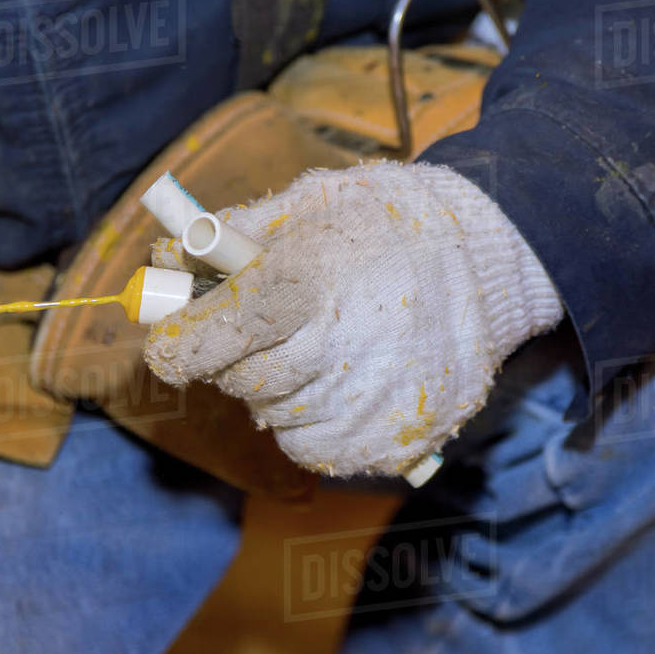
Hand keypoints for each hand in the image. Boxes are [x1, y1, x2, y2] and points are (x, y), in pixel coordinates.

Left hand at [144, 161, 561, 477]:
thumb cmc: (388, 226)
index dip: (184, 340)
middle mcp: (340, 353)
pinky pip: (312, 448)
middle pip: (242, 379)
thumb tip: (165, 266)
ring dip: (278, 389)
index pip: (224, 328)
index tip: (168, 344)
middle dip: (236, 356)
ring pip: (274, 417)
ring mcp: (367, 407)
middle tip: (270, 327)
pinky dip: (312, 421)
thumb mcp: (310, 205)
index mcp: (312, 284)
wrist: (489, 263)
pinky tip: (344, 381)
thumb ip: (231, 237)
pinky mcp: (389, 445)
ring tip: (324, 346)